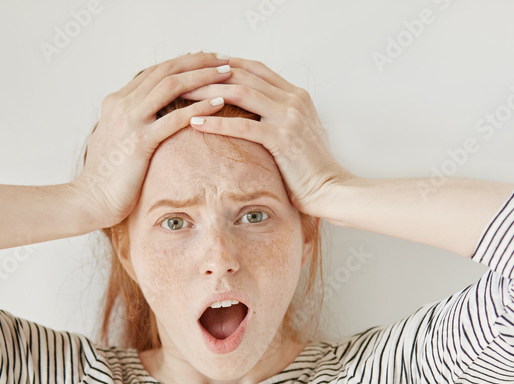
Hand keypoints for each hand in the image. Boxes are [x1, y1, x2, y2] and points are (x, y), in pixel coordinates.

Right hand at [72, 52, 232, 228]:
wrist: (89, 199)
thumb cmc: (106, 177)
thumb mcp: (115, 141)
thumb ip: (129, 124)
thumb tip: (149, 122)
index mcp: (116, 101)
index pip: (154, 71)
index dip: (183, 62)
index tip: (206, 59)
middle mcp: (121, 104)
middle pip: (165, 70)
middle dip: (197, 61)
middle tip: (223, 58)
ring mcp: (129, 121)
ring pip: (170, 85)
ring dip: (202, 76)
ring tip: (227, 73)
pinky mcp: (139, 142)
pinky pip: (174, 118)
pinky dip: (199, 107)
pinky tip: (219, 103)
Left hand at [180, 57, 353, 218]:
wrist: (332, 189)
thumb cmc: (312, 169)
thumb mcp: (300, 134)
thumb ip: (281, 119)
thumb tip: (259, 118)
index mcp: (297, 96)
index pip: (257, 69)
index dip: (229, 64)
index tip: (204, 65)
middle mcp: (294, 100)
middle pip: (245, 76)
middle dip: (211, 74)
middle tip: (184, 77)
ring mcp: (289, 117)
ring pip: (242, 93)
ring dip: (208, 92)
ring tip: (182, 95)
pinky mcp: (282, 138)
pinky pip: (243, 125)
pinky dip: (216, 122)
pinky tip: (196, 122)